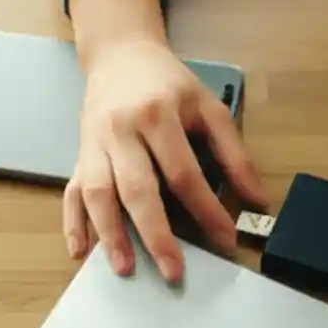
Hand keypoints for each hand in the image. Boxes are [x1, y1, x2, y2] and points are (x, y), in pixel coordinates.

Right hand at [63, 35, 266, 281]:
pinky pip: (71, 193)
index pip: (184, 173)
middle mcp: (122, 131)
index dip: (206, 210)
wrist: (119, 55)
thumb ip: (233, 152)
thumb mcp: (207, 106)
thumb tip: (256, 199)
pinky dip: (72, 224)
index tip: (225, 240)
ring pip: (98, 194)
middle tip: (174, 272)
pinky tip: (80, 252)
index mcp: (159, 115)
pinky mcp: (79, 156)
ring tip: (124, 269)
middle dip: (156, 235)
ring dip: (110, 235)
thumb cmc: (167, 84)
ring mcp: (95, 145)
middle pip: (137, 189)